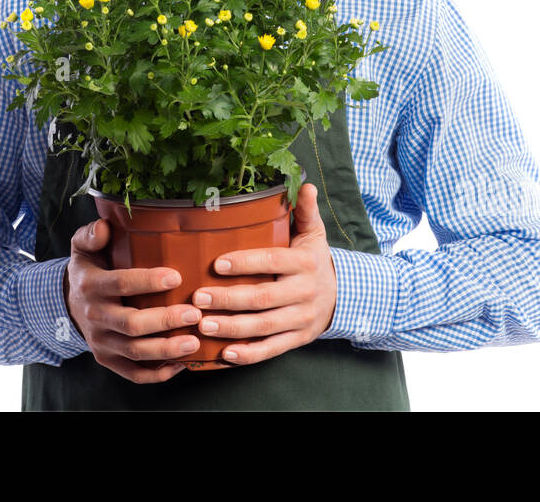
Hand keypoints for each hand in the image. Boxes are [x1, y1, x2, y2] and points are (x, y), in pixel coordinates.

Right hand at [64, 217, 204, 383]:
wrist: (68, 303)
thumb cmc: (89, 269)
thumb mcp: (83, 247)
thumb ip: (92, 234)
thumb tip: (105, 226)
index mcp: (91, 285)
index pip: (120, 283)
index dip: (148, 281)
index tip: (176, 276)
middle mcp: (94, 316)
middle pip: (131, 324)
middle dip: (165, 320)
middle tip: (195, 313)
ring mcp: (100, 342)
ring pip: (134, 351)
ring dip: (166, 349)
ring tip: (194, 342)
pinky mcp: (107, 359)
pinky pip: (133, 373)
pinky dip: (157, 373)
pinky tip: (181, 364)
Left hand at [191, 182, 336, 364]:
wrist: (342, 295)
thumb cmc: (315, 259)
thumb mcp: (314, 233)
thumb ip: (306, 211)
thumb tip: (306, 185)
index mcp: (304, 263)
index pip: (272, 261)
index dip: (245, 263)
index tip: (217, 263)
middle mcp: (304, 292)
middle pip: (263, 298)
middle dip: (229, 299)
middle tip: (198, 297)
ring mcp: (301, 319)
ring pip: (264, 327)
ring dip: (232, 328)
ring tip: (203, 325)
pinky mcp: (298, 340)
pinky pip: (272, 350)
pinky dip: (249, 355)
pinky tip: (225, 354)